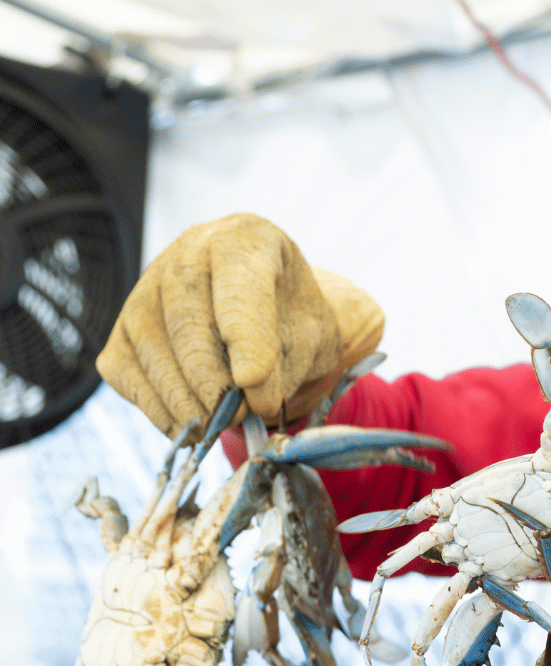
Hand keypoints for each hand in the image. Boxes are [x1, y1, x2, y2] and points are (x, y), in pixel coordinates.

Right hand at [96, 214, 383, 435]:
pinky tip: (191, 425)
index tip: (252, 380)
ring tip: (218, 425)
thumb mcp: (312, 337)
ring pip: (151, 347)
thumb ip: (286, 365)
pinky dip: (159, 408)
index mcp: (245, 240)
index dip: (244, 335)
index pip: (238, 286)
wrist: (267, 320)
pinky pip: (127, 372)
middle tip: (239, 416)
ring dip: (185, 400)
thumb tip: (250, 402)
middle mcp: (187, 253)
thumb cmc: (292, 323)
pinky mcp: (122, 330)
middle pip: (186, 320)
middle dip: (212, 380)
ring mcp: (146, 288)